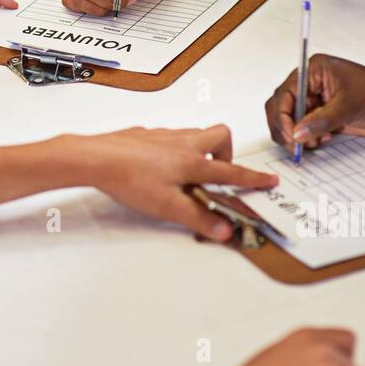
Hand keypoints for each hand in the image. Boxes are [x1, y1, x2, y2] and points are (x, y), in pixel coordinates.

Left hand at [75, 124, 277, 240]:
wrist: (95, 157)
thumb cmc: (129, 178)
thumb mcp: (168, 206)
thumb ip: (199, 218)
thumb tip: (225, 231)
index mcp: (193, 161)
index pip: (232, 171)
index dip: (253, 178)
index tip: (269, 180)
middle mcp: (182, 143)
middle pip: (219, 135)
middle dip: (226, 153)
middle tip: (218, 174)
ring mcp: (163, 135)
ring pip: (194, 134)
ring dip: (200, 150)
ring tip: (188, 174)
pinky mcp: (145, 135)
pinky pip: (170, 137)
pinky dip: (174, 149)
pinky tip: (158, 167)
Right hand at [265, 56, 364, 155]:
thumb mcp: (350, 106)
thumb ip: (321, 120)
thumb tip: (297, 133)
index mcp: (313, 70)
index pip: (285, 93)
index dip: (283, 116)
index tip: (290, 134)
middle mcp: (310, 83)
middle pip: (281, 107)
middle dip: (286, 128)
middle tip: (296, 145)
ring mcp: (314, 99)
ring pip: (290, 120)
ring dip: (296, 135)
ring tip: (312, 142)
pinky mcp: (320, 114)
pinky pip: (303, 128)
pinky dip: (306, 138)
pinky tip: (322, 140)